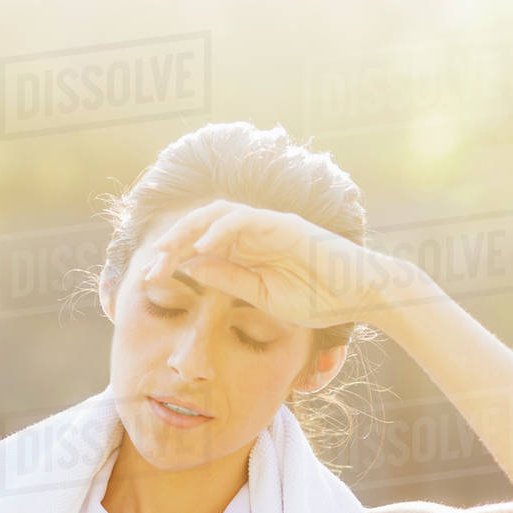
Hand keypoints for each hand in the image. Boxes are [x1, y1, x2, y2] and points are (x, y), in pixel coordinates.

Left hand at [145, 199, 414, 327]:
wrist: (364, 296)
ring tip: (166, 252)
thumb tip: (191, 267)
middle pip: (202, 225)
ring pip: (218, 214)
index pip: (201, 245)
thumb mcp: (264, 296)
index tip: (149, 278)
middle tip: (148, 267)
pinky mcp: (285, 224)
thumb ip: (230, 279)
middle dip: (171, 243)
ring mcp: (270, 225)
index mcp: (248, 250)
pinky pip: (246, 219)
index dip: (172, 258)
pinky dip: (221, 230)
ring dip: (188, 231)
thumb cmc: (320, 298)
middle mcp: (255, 232)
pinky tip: (202, 248)